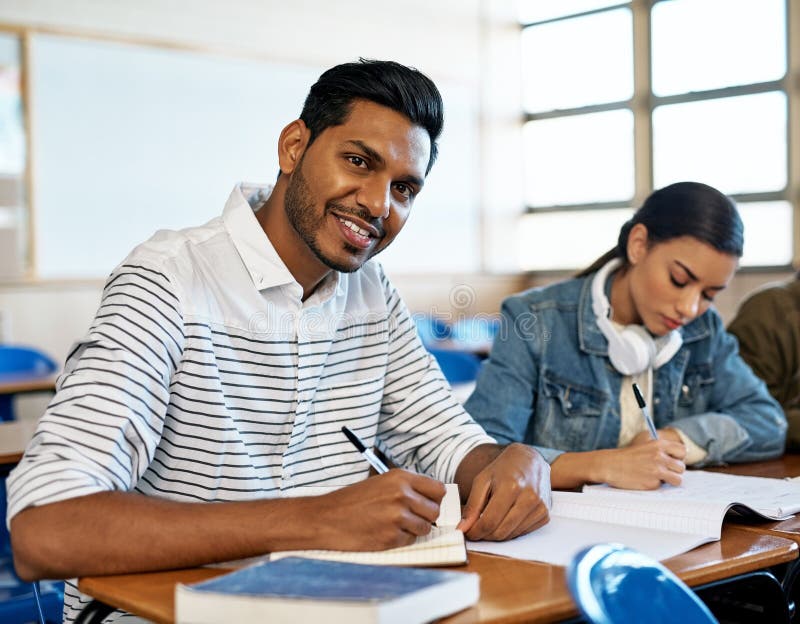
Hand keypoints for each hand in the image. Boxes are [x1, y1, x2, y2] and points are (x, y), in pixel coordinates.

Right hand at [312, 470, 444, 550]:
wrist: (326, 517)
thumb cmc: (352, 501)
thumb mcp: (382, 483)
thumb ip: (407, 488)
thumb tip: (432, 498)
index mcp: (401, 477)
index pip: (438, 489)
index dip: (434, 499)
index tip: (427, 503)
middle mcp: (402, 495)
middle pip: (435, 511)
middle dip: (425, 516)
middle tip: (409, 517)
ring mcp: (397, 517)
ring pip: (425, 528)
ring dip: (413, 529)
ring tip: (392, 524)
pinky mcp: (391, 537)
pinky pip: (409, 541)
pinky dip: (400, 540)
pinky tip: (383, 532)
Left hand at [457, 443, 550, 541]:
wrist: (529, 460)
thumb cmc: (504, 468)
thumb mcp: (482, 480)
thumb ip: (472, 506)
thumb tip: (463, 528)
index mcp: (512, 486)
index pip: (490, 521)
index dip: (475, 531)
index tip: (467, 532)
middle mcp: (530, 498)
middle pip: (501, 532)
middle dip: (485, 534)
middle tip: (476, 528)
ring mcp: (540, 507)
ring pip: (512, 535)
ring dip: (497, 533)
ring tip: (491, 519)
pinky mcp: (545, 515)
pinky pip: (523, 532)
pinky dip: (511, 530)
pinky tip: (506, 517)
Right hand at [599, 434, 685, 488]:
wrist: (610, 465)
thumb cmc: (627, 457)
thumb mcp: (645, 446)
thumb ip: (661, 451)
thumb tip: (678, 460)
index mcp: (659, 444)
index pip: (683, 451)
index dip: (679, 457)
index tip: (672, 460)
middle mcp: (659, 457)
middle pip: (681, 467)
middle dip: (674, 471)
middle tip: (663, 471)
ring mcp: (656, 471)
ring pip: (678, 480)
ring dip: (670, 480)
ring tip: (658, 477)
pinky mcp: (652, 483)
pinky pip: (662, 487)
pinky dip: (655, 485)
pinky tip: (645, 480)